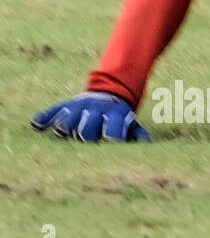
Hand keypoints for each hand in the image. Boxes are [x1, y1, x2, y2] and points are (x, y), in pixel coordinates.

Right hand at [31, 92, 150, 141]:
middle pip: (87, 128)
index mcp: (116, 116)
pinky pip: (52, 110)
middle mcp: (97, 111)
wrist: (109, 91)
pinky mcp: (66, 105)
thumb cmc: (120, 117)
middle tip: (84, 141)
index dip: (111, 139)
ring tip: (62, 134)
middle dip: (85, 136)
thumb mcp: (132, 123)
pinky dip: (44, 117)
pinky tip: (37, 125)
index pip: (113, 130)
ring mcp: (80, 107)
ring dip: (64, 127)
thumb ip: (138, 134)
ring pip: (68, 118)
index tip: (108, 145)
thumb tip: (145, 144)